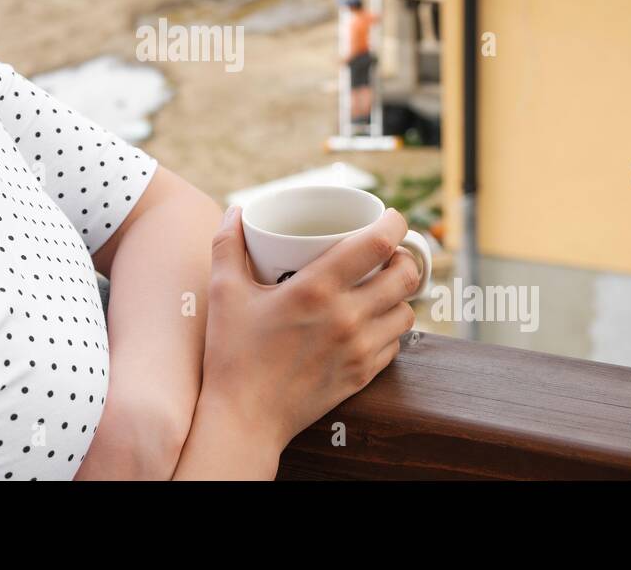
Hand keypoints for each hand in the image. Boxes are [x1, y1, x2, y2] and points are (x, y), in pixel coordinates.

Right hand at [196, 206, 419, 455]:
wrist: (243, 420)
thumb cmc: (232, 354)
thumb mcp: (224, 292)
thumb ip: (228, 245)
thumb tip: (236, 211)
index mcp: (316, 288)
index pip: (378, 244)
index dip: (394, 223)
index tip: (389, 217)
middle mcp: (347, 317)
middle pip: (405, 276)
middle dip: (405, 258)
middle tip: (387, 254)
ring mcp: (359, 349)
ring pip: (407, 312)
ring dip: (400, 296)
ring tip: (381, 289)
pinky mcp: (362, 376)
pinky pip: (395, 345)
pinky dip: (390, 329)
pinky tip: (371, 324)